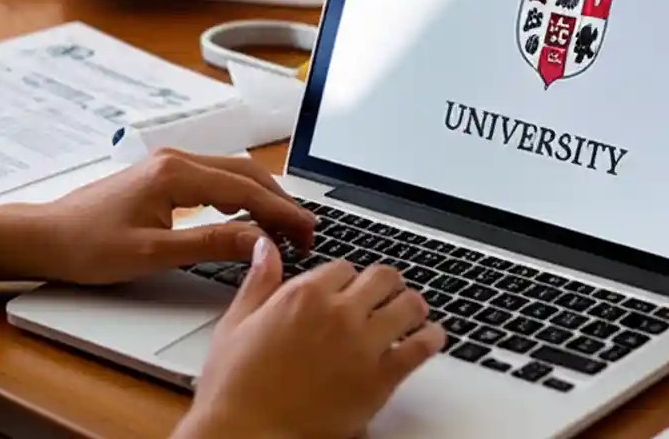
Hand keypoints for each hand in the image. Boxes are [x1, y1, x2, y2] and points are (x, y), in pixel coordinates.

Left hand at [38, 149, 314, 284]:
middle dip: (280, 201)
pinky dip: (241, 196)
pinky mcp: (163, 176)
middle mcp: (175, 160)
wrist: (42, 237)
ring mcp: (169, 165)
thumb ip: (209, 244)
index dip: (281, 213)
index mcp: (175, 173)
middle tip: (305, 232)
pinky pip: (215, 179)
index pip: (246, 190)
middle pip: (246, 173)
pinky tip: (248, 216)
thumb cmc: (85, 246)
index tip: (306, 233)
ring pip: (233, 174)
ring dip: (263, 197)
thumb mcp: (151, 254)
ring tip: (284, 226)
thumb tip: (257, 241)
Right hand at [175, 238, 445, 438]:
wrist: (248, 435)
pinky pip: (421, 347)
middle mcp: (338, 312)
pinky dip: (432, 338)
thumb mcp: (237, 324)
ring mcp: (363, 344)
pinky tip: (431, 338)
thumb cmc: (236, 388)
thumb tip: (266, 248)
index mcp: (303, 294)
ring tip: (411, 314)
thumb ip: (259, 280)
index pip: (344, 267)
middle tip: (385, 296)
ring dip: (411, 306)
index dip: (347, 279)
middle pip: (383, 277)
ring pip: (409, 304)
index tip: (348, 290)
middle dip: (384, 285)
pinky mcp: (381, 378)